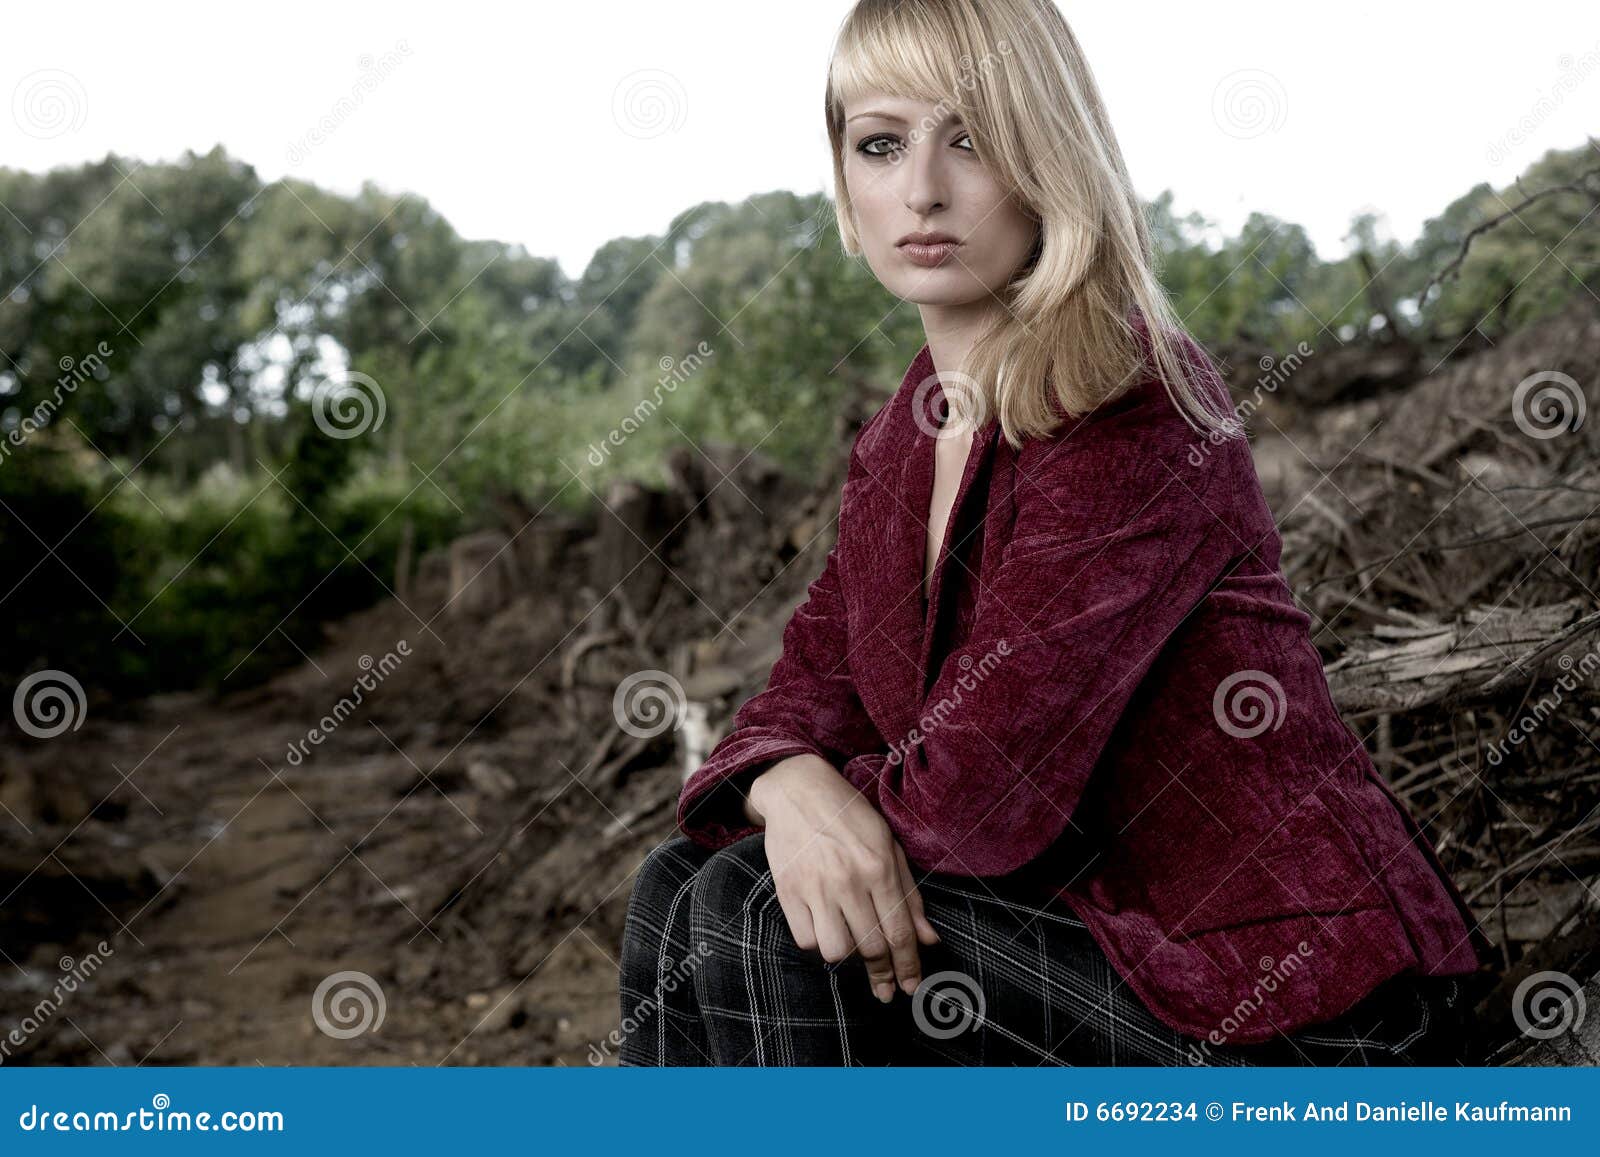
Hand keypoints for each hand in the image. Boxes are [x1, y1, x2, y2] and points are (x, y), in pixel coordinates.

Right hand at [746, 754, 940, 1001]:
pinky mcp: (788, 890)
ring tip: (852, 946)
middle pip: (871, 947)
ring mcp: (816, 886)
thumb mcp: (889, 845)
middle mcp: (849, 880)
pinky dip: (817, 942)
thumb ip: (909, 894)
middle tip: (885, 989)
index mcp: (879, 867)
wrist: (797, 789)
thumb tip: (929, 939)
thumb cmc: (850, 816)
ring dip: (848, 957)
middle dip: (883, 975)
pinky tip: (825, 930)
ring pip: (836, 950)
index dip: (909, 966)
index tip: (911, 987)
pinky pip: (805, 938)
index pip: (900, 931)